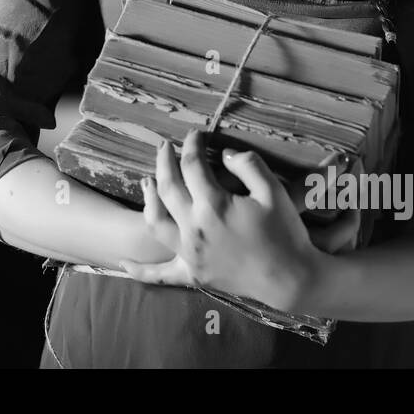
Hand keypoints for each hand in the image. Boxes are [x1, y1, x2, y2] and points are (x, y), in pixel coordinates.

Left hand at [118, 131, 353, 310]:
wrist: (291, 278)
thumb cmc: (285, 233)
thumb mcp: (273, 190)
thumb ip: (248, 165)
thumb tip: (224, 155)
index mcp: (213, 205)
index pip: (193, 166)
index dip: (192, 145)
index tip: (195, 135)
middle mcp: (193, 228)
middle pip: (168, 188)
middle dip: (164, 162)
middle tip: (165, 146)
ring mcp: (189, 253)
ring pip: (155, 222)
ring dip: (148, 199)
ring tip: (146, 182)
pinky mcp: (192, 274)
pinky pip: (160, 274)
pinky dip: (140, 270)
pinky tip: (122, 263)